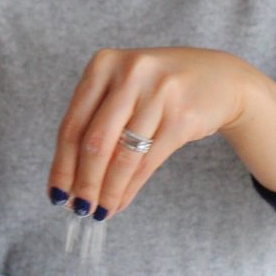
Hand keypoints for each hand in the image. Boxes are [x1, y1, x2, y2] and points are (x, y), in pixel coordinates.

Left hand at [48, 46, 253, 220]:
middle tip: (78, 210)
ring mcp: (159, 93)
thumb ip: (96, 123)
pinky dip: (130, 188)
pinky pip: (148, 161)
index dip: (61, 165)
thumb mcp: (123, 90)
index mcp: (104, 64)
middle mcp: (130, 73)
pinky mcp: (183, 116)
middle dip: (84, 183)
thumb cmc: (159, 88)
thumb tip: (70, 182)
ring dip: (108, 191)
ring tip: (100, 212)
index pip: (72, 124)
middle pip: (94, 142)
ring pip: (123, 156)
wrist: (220, 79)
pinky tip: (121, 201)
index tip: (55, 194)